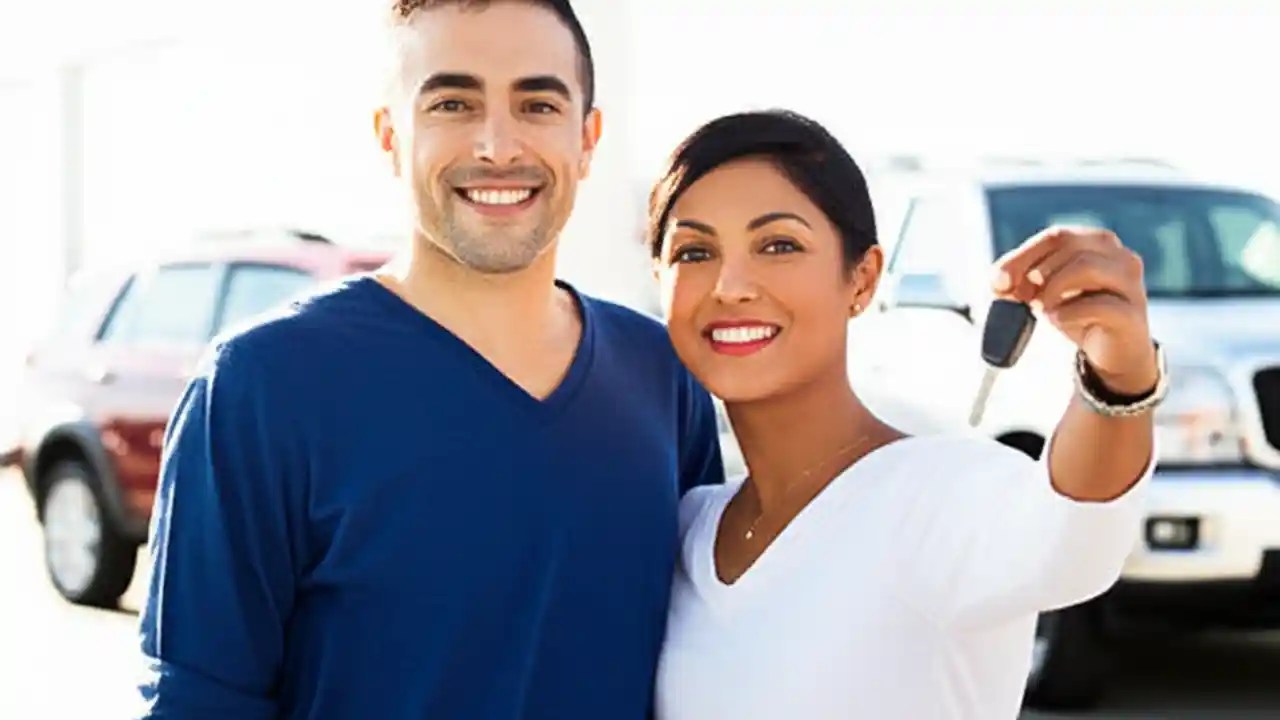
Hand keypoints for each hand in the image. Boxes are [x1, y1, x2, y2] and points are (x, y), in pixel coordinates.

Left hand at [992, 225, 1157, 394]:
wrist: (1114, 353)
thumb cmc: (1079, 314)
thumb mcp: (1044, 292)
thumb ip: (1019, 281)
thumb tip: (998, 282)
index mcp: (1097, 242)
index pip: (1055, 236)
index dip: (1022, 257)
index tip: (999, 281)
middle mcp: (1119, 255)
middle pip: (1068, 246)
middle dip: (1034, 272)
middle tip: (1019, 298)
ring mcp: (1130, 284)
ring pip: (1085, 266)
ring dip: (1052, 289)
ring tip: (1041, 309)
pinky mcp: (1132, 314)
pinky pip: (1099, 304)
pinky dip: (1068, 312)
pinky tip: (1057, 320)